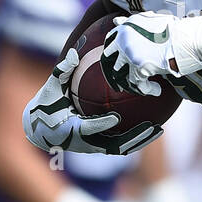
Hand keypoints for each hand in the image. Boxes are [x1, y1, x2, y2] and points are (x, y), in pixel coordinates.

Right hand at [23, 48, 161, 155]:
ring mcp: (94, 147)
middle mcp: (84, 143)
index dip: (101, 124)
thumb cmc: (47, 105)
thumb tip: (75, 53)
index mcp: (70, 129)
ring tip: (159, 129)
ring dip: (140, 140)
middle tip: (149, 126)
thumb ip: (63, 71)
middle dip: (132, 137)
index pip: (88, 128)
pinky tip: (154, 129)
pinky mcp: (101, 146)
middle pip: (111, 145)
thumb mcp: (51, 88)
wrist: (42, 129)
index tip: (115, 117)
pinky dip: (137, 140)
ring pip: (121, 148)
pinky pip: (122, 145)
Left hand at [102, 11, 201, 95]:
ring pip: (121, 74)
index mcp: (126, 28)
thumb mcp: (148, 20)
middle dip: (112, 71)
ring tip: (141, 87)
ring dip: (129, 83)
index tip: (116, 61)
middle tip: (119, 80)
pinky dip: (146, 89)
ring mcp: (130, 54)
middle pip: (108, 60)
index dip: (111, 53)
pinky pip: (136, 84)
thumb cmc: (173, 30)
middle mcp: (124, 40)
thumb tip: (116, 21)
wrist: (187, 39)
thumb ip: (130, 22)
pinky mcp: (140, 67)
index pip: (109, 41)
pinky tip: (156, 90)